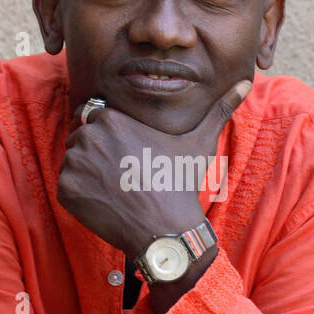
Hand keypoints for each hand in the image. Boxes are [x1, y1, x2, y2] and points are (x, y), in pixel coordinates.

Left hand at [57, 80, 250, 258]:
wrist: (164, 230)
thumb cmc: (180, 184)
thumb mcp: (199, 142)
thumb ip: (219, 109)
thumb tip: (247, 83)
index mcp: (112, 117)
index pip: (95, 115)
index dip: (109, 134)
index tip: (125, 154)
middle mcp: (89, 135)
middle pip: (81, 136)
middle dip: (96, 152)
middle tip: (121, 175)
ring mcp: (75, 164)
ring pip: (72, 161)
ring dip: (87, 173)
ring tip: (116, 189)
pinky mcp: (66, 190)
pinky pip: (66, 186)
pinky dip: (80, 196)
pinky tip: (107, 204)